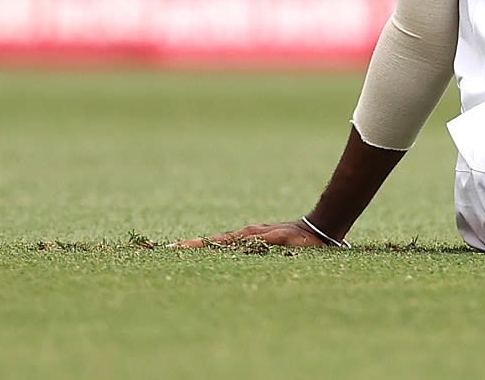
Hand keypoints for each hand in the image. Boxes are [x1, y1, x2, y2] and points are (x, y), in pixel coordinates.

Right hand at [171, 220, 330, 249]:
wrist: (318, 228)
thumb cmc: (302, 238)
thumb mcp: (282, 240)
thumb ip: (264, 241)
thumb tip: (244, 243)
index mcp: (247, 235)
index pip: (214, 242)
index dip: (193, 246)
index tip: (172, 249)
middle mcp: (245, 235)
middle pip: (212, 242)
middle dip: (190, 246)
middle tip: (166, 252)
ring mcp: (250, 237)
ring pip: (221, 243)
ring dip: (203, 248)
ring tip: (182, 254)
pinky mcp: (257, 239)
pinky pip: (233, 246)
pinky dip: (219, 249)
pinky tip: (212, 255)